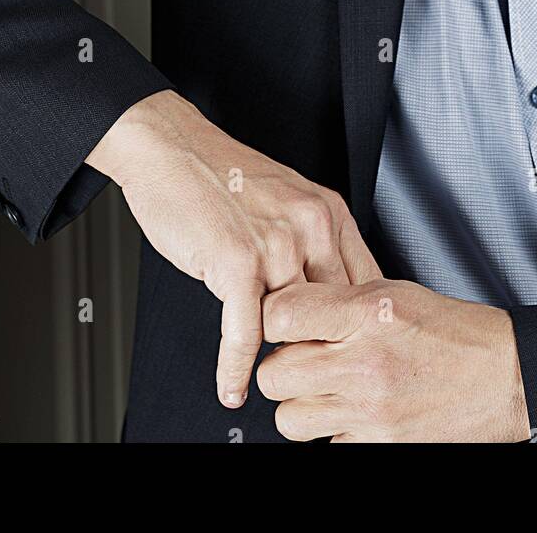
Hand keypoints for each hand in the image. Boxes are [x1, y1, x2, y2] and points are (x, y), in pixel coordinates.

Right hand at [86, 88, 380, 407]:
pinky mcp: (238, 263)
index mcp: (329, 212)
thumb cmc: (222, 176)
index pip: (364, 285)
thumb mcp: (288, 200)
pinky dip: (236, 368)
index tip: (355, 353)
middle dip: (325, 349)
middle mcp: (311, 226)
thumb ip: (312, 242)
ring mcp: (277, 245)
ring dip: (283, 362)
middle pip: (334, 311)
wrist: (172, 147)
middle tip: (316, 381)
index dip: (358, 326)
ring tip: (278, 388)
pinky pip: (245, 333)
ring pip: (293, 326)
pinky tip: (233, 386)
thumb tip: (327, 292)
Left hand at [256, 279, 530, 441]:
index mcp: (367, 314)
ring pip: (289, 418)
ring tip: (325, 387)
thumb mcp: (394, 294)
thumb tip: (288, 309)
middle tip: (303, 357)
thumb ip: (339, 299)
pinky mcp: (378, 445)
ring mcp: (370, 410)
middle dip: (282, 365)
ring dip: (301, 404)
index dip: (274, 317)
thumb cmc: (452, 332)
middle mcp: (364, 363)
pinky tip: (353, 409)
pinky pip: (325, 445)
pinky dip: (333, 430)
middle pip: (274, 373)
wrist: (503, 376)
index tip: (283, 321)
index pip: (281, 315)